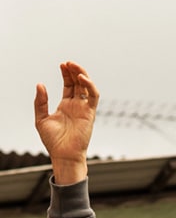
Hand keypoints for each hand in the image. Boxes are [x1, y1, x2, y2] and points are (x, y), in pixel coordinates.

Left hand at [34, 62, 99, 184]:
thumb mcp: (41, 119)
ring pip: (87, 86)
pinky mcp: (90, 112)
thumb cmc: (53, 141)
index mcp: (66, 105)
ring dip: (82, 75)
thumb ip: (41, 102)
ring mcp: (84, 108)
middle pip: (78, 83)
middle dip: (74, 71)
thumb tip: (40, 85)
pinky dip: (90, 86)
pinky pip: (93, 96)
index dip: (66, 74)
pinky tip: (81, 79)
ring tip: (74, 67)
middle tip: (68, 63)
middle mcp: (76, 104)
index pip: (68, 85)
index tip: (62, 65)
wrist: (63, 154)